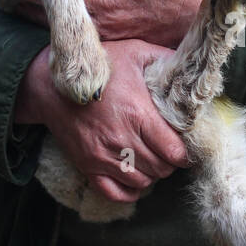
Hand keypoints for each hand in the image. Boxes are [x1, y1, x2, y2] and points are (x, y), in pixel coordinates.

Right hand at [14, 38, 190, 204]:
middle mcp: (121, 139)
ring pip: (142, 182)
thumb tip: (192, 69)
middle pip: (160, 168)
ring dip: (152, 174)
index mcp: (137, 114)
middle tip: (169, 151)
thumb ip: (167, 59)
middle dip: (170, 162)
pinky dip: (130, 191)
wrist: (52, 85)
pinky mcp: (87, 166)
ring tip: (152, 159)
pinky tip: (135, 177)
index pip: (174, 151)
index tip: (186, 146)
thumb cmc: (99, 68)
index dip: (185, 153)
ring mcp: (102, 156)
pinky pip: (114, 193)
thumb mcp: (136, 52)